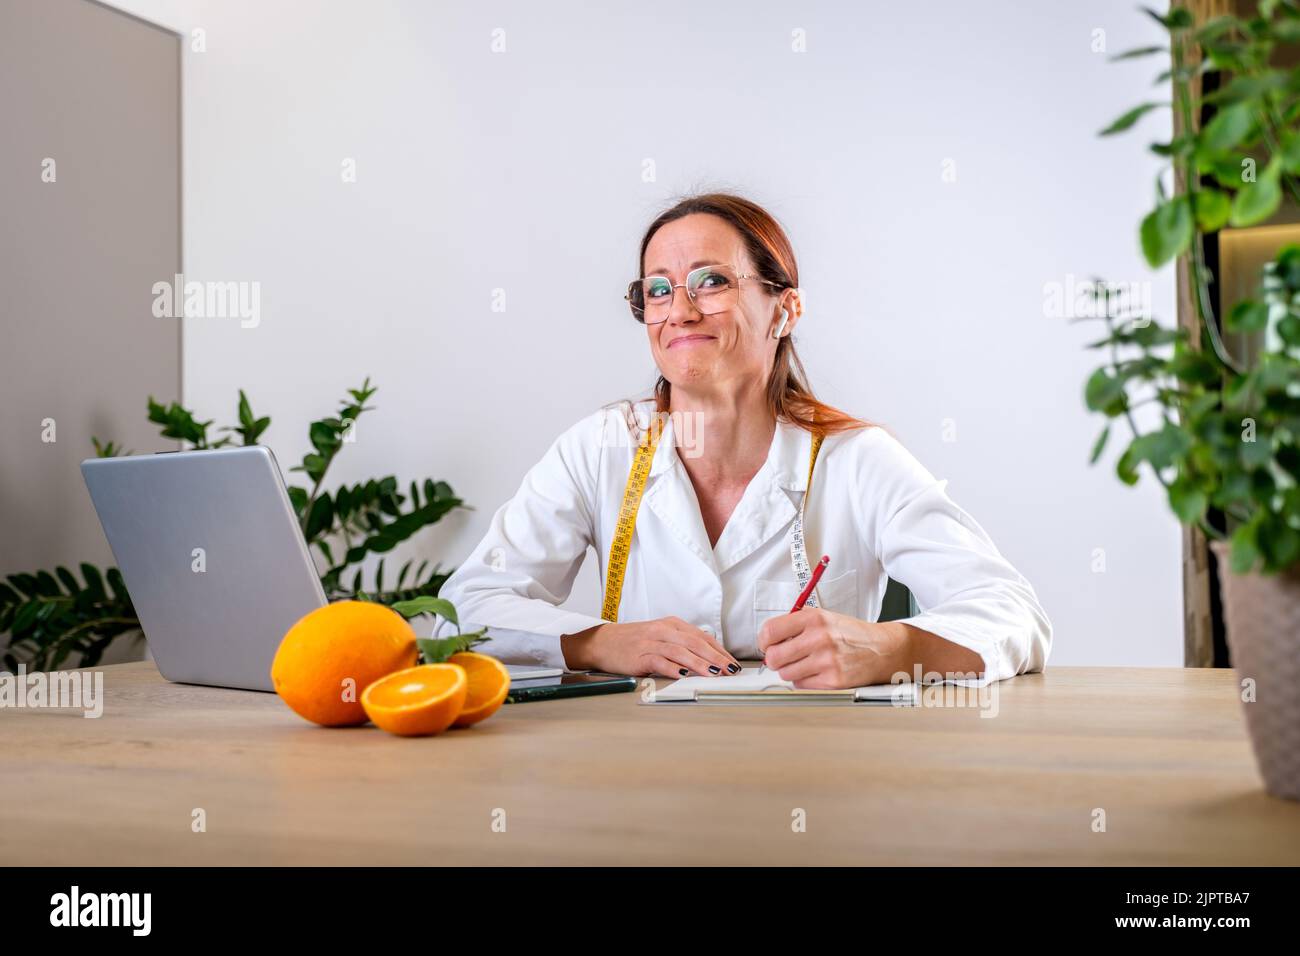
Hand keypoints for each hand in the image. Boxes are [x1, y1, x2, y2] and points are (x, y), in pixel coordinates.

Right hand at [562, 617, 742, 677]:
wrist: (602, 642)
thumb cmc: (633, 642)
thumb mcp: (661, 636)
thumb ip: (682, 643)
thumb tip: (708, 657)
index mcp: (672, 624)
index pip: (702, 637)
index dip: (720, 650)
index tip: (733, 663)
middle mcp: (663, 630)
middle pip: (695, 643)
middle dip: (715, 657)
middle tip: (730, 670)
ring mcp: (651, 642)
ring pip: (681, 652)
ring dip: (700, 663)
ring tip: (714, 674)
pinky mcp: (640, 655)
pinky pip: (660, 661)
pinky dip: (674, 668)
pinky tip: (685, 675)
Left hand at [757, 609, 908, 688]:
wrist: (882, 650)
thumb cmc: (851, 634)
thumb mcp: (824, 617)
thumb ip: (796, 623)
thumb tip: (768, 638)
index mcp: (814, 619)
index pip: (770, 631)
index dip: (763, 641)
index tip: (766, 644)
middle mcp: (819, 638)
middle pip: (773, 657)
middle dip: (774, 659)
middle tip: (782, 657)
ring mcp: (826, 661)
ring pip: (785, 673)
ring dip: (790, 671)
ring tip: (805, 663)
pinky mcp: (832, 681)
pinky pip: (801, 685)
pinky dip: (804, 681)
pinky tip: (816, 672)